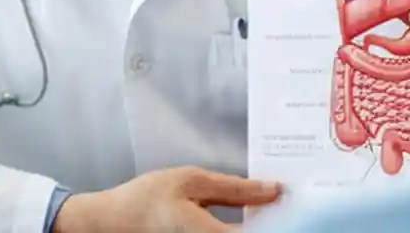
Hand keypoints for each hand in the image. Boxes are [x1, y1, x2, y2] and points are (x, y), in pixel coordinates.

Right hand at [52, 166, 281, 232]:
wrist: (109, 224)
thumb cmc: (146, 201)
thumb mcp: (192, 182)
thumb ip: (236, 188)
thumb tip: (274, 190)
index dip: (286, 219)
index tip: (300, 202)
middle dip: (275, 220)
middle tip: (287, 200)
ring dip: (260, 225)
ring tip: (271, 206)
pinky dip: (242, 230)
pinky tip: (249, 217)